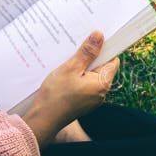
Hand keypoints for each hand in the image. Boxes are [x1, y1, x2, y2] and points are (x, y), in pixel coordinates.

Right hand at [21, 30, 118, 147]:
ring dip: (82, 66)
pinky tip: (65, 72)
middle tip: (78, 44)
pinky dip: (77, 76)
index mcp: (102, 83)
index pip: (113, 60)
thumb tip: (100, 35)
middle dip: (91, 56)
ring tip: (69, 58)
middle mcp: (101, 92)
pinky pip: (84, 84)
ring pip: (91, 75)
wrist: (43, 120)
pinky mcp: (82, 102)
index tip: (96, 37)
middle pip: (102, 67)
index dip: (106, 48)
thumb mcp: (71, 68)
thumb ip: (87, 52)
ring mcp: (92, 99)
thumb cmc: (56, 95)